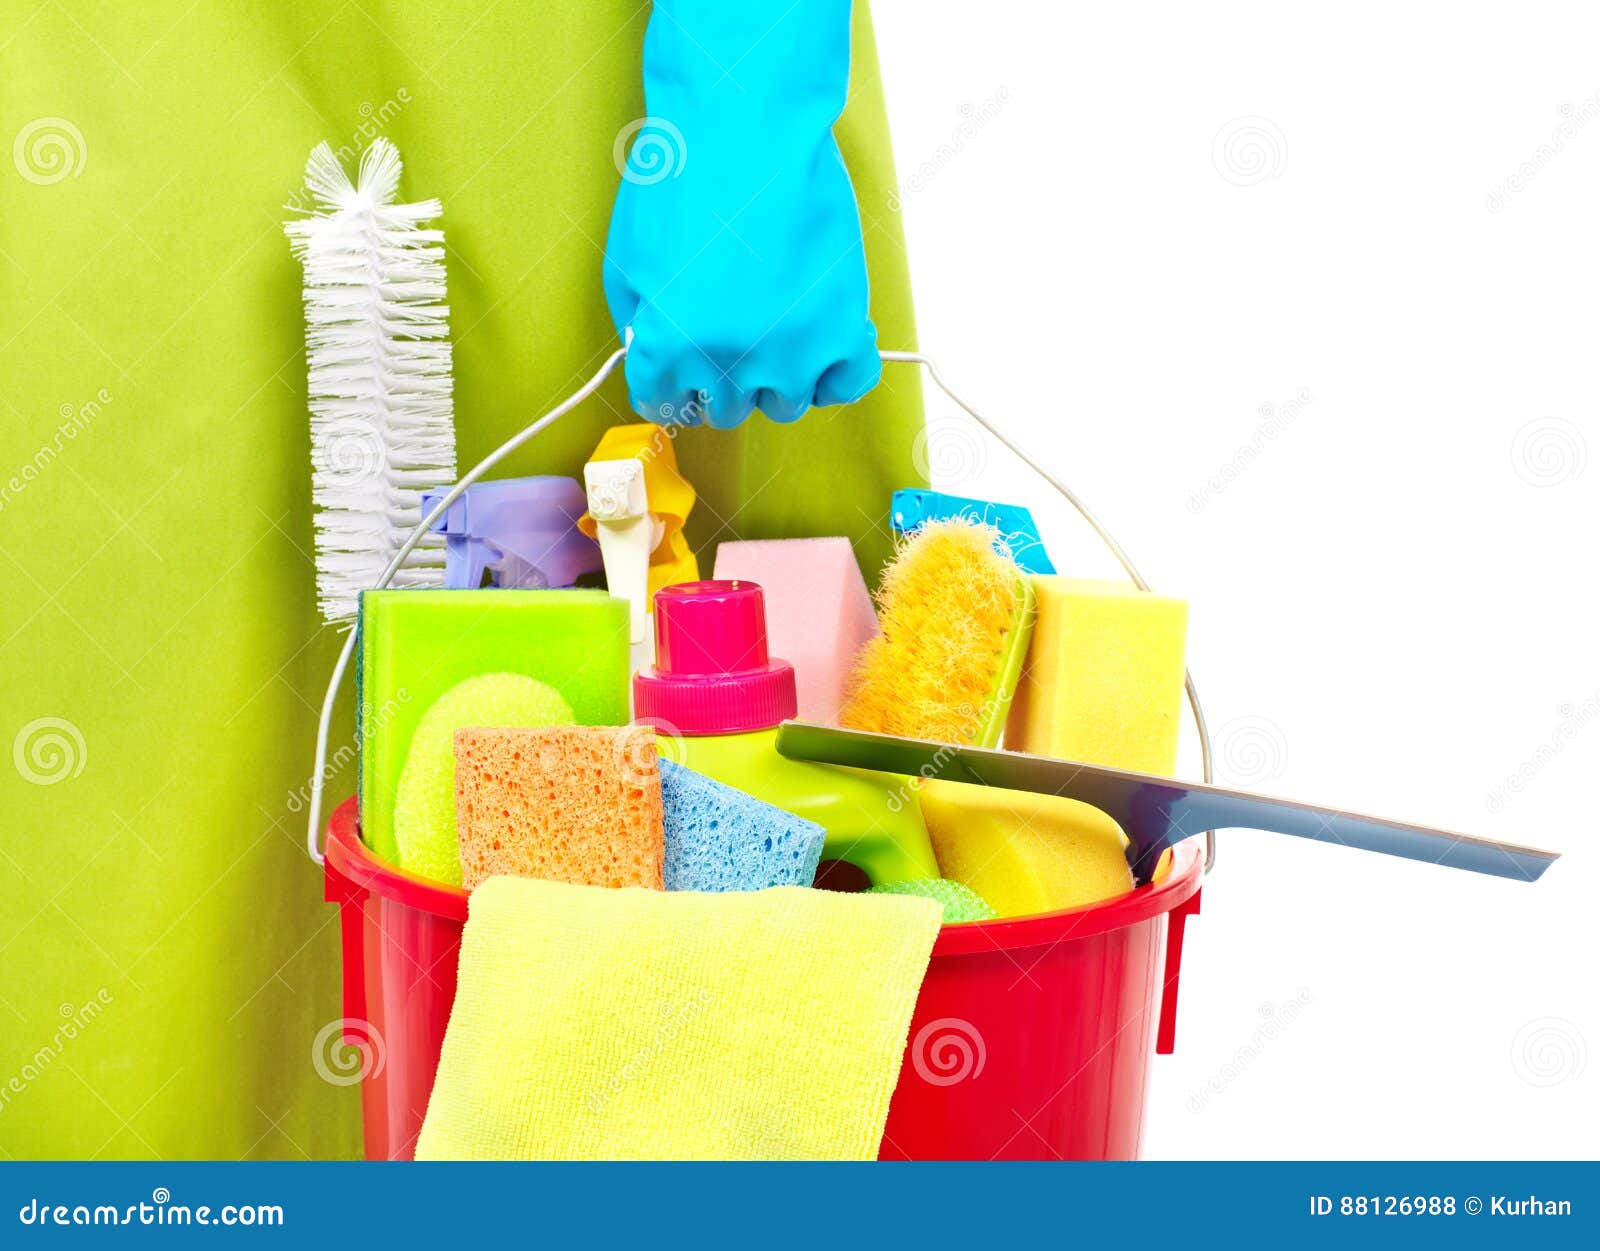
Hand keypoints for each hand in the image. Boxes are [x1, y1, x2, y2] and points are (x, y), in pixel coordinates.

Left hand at [602, 0, 880, 428]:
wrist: (750, 125)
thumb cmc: (685, 178)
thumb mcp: (628, 259)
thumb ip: (639, 325)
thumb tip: (656, 358)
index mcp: (668, 347)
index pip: (664, 406)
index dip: (670, 385)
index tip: (681, 373)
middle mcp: (728, 363)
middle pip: (725, 410)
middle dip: (719, 377)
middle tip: (728, 330)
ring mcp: (790, 352)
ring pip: (784, 405)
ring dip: (775, 376)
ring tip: (775, 326)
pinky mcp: (842, 328)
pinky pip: (849, 384)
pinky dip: (835, 374)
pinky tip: (822, 345)